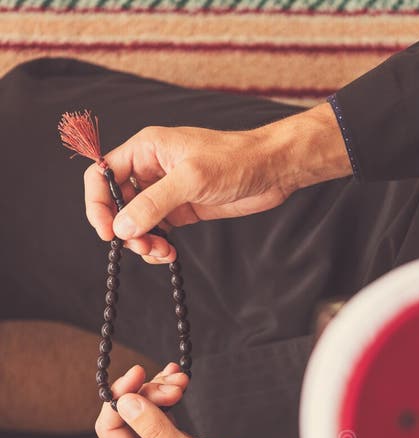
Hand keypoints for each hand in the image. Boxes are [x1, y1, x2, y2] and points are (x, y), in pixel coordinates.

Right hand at [84, 102, 351, 263]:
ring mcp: (165, 191)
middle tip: (143, 248)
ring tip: (162, 254)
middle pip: (116, 204)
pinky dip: (157, 245)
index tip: (108, 233)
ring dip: (143, 242)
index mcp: (145, 150)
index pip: (101, 175)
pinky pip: (156, 231)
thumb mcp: (190, 180)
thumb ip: (153, 204)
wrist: (271, 171)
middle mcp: (150, 169)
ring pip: (136, 222)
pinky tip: (170, 254)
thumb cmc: (235, 161)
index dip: (97, 204)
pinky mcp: (181, 209)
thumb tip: (122, 227)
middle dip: (125, 230)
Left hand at [95, 363, 301, 437]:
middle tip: (175, 384)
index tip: (139, 373)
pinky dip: (170, 397)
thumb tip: (124, 402)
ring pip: (148, 413)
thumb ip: (155, 429)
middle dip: (149, 393)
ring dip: (161, 391)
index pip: (110, 430)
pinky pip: (165, 416)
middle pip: (129, 418)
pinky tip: (180, 383)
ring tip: (182, 381)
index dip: (120, 398)